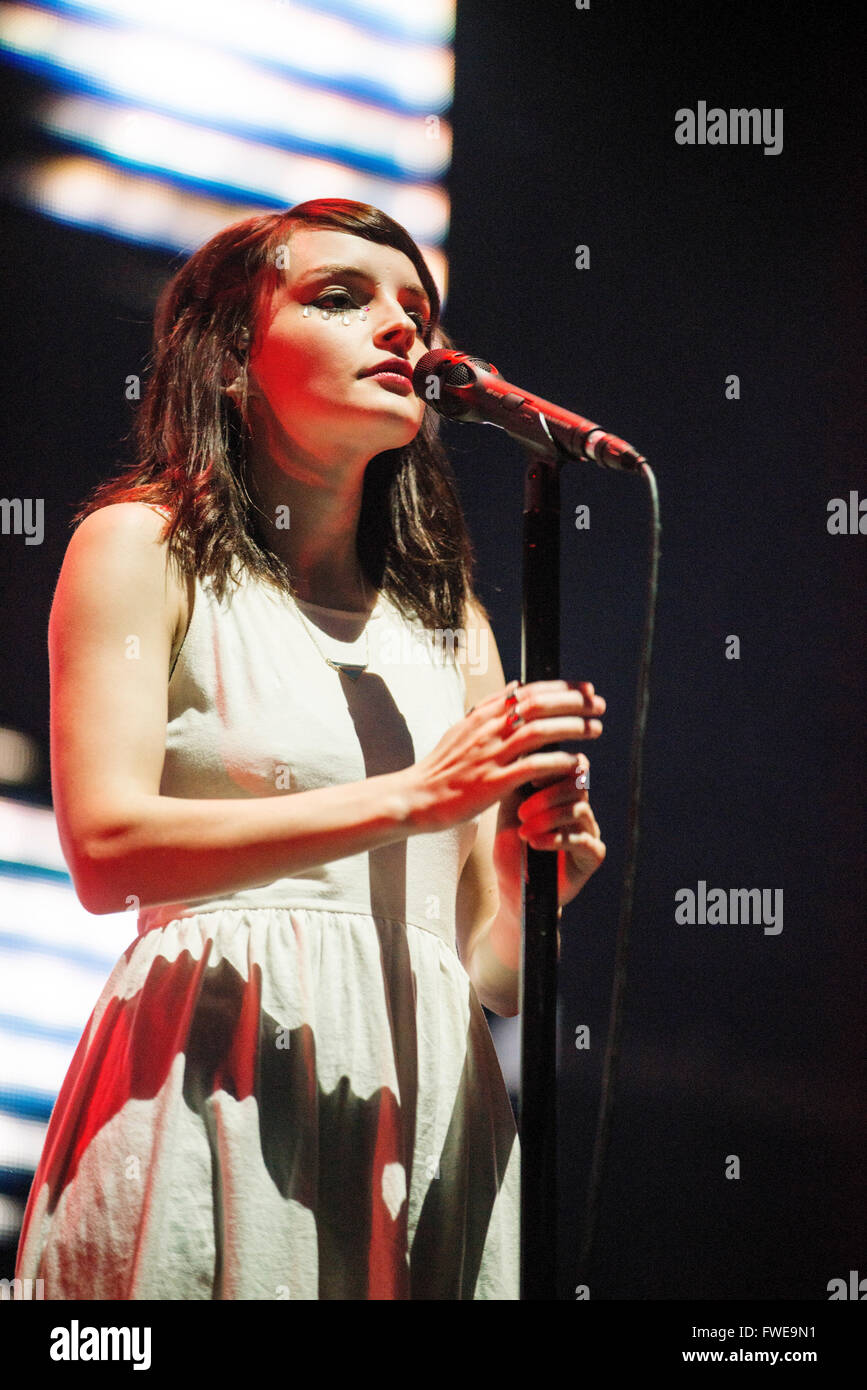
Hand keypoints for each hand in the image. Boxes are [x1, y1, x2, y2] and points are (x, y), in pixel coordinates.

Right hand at [407, 678, 604, 834]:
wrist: (416, 797)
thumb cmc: (442, 768)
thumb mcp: (463, 728)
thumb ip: (491, 706)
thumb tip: (516, 684)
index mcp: (482, 716)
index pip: (529, 691)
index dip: (561, 687)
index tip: (586, 688)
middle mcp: (488, 731)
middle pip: (537, 705)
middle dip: (573, 702)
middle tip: (598, 704)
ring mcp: (490, 756)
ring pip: (538, 732)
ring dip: (571, 728)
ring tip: (596, 728)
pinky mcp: (493, 783)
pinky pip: (532, 768)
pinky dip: (557, 763)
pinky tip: (577, 762)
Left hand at [516, 748, 605, 907]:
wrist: (513, 890)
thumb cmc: (511, 848)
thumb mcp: (508, 809)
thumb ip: (517, 780)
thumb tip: (514, 744)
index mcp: (563, 794)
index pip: (571, 765)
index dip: (553, 765)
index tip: (529, 776)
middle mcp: (580, 808)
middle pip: (577, 784)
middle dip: (547, 795)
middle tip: (522, 811)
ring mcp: (589, 831)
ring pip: (579, 809)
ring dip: (548, 818)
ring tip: (524, 832)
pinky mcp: (592, 856)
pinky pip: (582, 840)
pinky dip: (556, 839)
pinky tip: (535, 843)